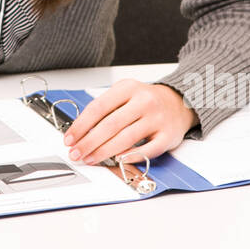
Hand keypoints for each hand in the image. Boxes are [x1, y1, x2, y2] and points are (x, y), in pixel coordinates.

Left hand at [61, 79, 196, 164]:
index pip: (98, 107)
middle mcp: (143, 101)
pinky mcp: (168, 135)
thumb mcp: (125, 94)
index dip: (81, 125)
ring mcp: (157, 119)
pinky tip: (118, 160)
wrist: (179, 102)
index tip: (70, 138)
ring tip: (90, 159)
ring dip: (104, 152)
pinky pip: (148, 150)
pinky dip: (131, 156)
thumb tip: (81, 131)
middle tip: (76, 153)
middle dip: (89, 142)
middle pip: (110, 125)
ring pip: (126, 138)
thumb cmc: (146, 100)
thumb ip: (106, 109)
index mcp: (128, 88)